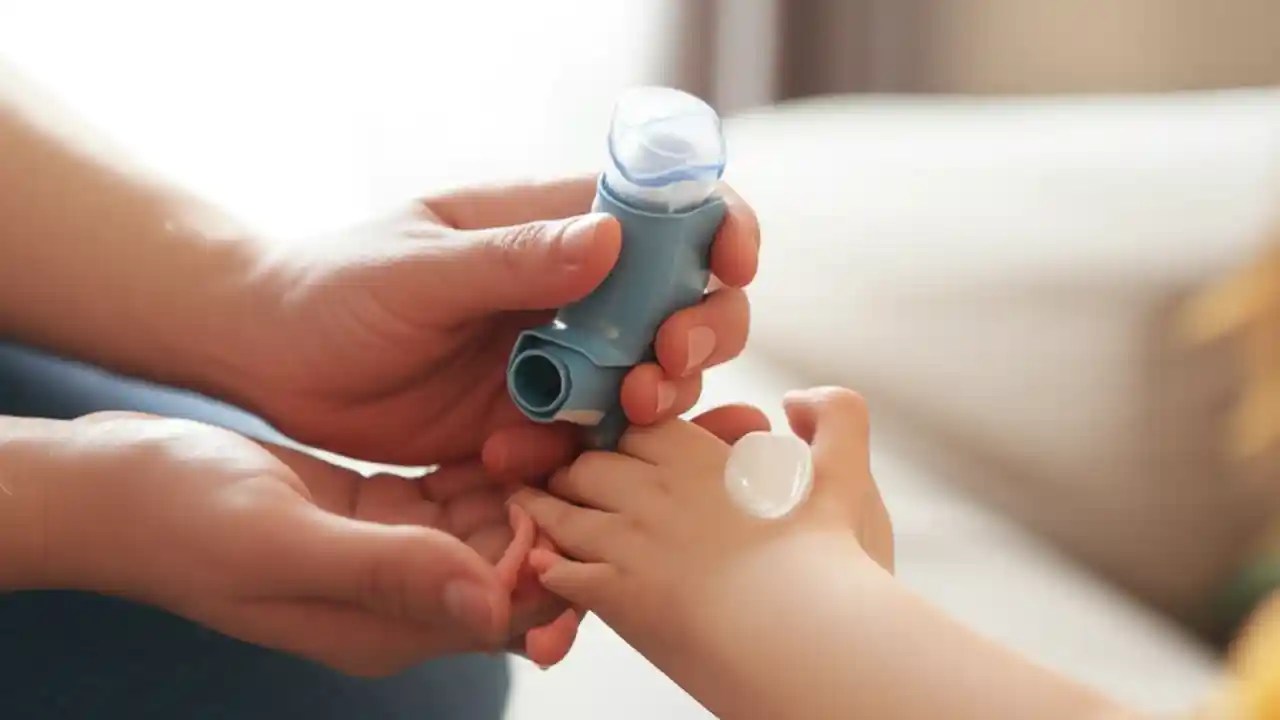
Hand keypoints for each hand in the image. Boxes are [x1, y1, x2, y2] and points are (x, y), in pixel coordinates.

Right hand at [44, 412, 564, 675]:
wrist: (114, 486)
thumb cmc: (179, 516)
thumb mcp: (283, 541)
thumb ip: (387, 573)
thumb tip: (488, 605)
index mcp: (381, 630)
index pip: (501, 617)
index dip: (546, 563)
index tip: (559, 496)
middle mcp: (393, 604)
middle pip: (506, 577)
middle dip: (544, 524)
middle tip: (563, 452)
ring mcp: (385, 559)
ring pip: (486, 536)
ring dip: (518, 492)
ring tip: (542, 432)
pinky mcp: (374, 516)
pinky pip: (451, 504)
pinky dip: (480, 473)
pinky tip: (498, 431)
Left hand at [214, 176, 758, 471]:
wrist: (276, 364)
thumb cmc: (335, 288)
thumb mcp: (416, 267)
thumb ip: (512, 257)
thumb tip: (612, 238)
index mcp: (552, 226)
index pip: (665, 213)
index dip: (717, 230)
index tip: (731, 265)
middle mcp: (573, 293)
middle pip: (684, 304)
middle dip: (699, 334)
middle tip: (660, 370)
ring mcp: (562, 361)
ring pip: (654, 381)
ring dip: (651, 406)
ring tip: (605, 422)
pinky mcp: (538, 423)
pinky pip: (595, 445)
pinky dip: (582, 461)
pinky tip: (517, 462)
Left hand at [508, 388, 892, 659]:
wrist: (806, 636)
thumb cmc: (828, 562)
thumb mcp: (846, 474)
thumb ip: (837, 418)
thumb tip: (802, 398)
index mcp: (696, 458)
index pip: (636, 428)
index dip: (624, 434)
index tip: (614, 440)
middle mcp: (650, 493)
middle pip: (589, 466)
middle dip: (577, 469)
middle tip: (564, 475)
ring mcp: (627, 545)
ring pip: (564, 515)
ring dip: (546, 510)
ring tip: (529, 508)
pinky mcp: (614, 599)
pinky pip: (560, 575)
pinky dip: (545, 569)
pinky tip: (539, 569)